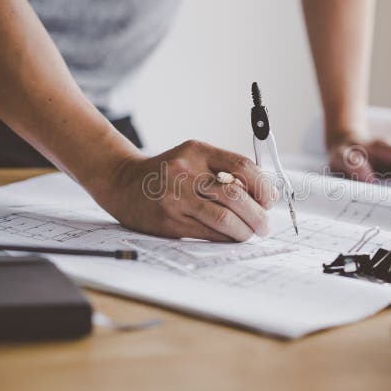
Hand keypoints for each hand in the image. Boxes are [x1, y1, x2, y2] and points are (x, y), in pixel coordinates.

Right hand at [93, 140, 277, 241]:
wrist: (122, 182)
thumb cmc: (167, 172)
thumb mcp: (193, 158)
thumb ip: (224, 170)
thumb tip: (264, 195)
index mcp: (197, 151)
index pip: (242, 166)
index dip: (262, 186)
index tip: (268, 200)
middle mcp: (186, 172)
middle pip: (236, 195)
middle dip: (258, 215)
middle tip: (264, 224)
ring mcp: (176, 198)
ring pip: (224, 218)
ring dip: (245, 230)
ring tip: (250, 233)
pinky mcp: (169, 222)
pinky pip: (207, 233)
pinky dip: (226, 238)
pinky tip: (230, 237)